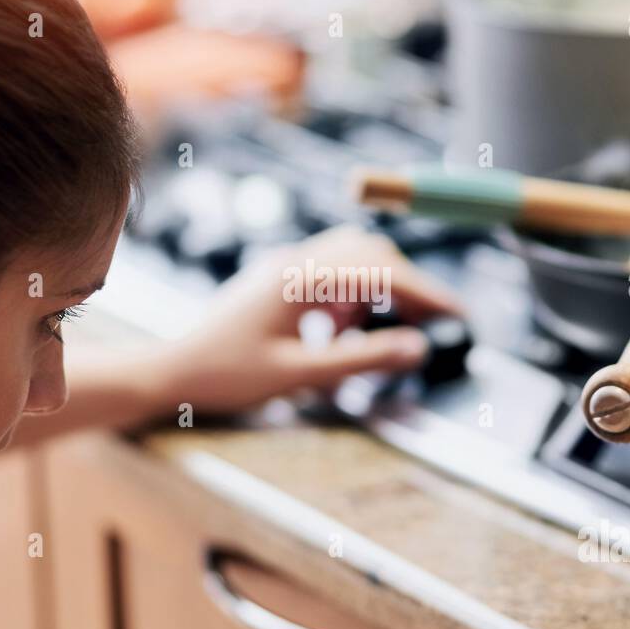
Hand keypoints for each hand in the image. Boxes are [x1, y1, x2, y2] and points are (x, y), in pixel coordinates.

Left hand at [159, 225, 463, 413]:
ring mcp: (284, 267)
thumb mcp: (300, 374)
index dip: (426, 292)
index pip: (382, 271)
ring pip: (352, 259)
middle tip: (433, 323)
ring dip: (380, 287)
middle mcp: (295, 262)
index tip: (457, 314)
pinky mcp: (278, 280)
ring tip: (392, 329)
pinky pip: (330, 274)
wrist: (172, 371)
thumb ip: (361, 359)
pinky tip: (347, 330)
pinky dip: (353, 295)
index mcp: (301, 278)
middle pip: (371, 253)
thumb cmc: (226, 375)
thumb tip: (418, 348)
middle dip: (409, 285)